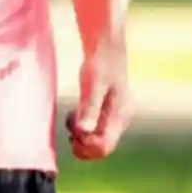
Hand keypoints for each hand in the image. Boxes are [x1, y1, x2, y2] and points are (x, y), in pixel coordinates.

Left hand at [67, 34, 133, 160]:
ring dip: (82, 134)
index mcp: (121, 115)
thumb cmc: (99, 62)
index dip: (86, 147)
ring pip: (97, 138)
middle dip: (83, 142)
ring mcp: (116, 115)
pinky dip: (83, 125)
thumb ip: (89, 109)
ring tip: (72, 115)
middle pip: (102, 147)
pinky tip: (75, 112)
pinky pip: (96, 128)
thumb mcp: (92, 85)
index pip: (104, 147)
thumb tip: (84, 132)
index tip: (72, 135)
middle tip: (69, 128)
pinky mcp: (108, 110)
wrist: (105, 44)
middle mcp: (122, 118)